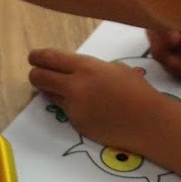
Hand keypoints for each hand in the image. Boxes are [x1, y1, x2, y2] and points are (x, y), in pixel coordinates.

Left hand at [27, 47, 164, 152]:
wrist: (147, 121)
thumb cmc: (136, 90)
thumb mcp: (114, 68)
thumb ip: (90, 68)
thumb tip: (74, 71)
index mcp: (86, 67)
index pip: (50, 58)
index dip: (38, 56)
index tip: (33, 56)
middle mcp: (75, 86)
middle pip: (40, 77)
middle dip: (36, 74)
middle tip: (37, 73)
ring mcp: (74, 108)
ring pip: (50, 95)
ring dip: (52, 90)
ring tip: (64, 88)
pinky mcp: (76, 124)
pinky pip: (66, 110)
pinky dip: (70, 106)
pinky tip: (86, 105)